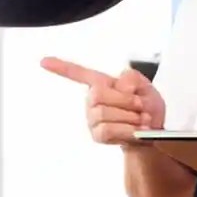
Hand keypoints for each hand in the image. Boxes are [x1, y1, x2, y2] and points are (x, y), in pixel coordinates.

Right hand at [41, 56, 165, 146]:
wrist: (152, 134)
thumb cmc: (146, 109)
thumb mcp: (146, 87)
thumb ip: (133, 78)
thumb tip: (121, 85)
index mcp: (102, 83)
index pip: (78, 73)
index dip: (60, 67)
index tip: (43, 61)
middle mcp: (93, 100)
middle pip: (98, 94)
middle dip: (124, 100)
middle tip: (140, 105)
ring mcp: (93, 118)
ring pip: (103, 113)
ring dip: (129, 117)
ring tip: (141, 119)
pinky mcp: (97, 134)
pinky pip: (108, 130)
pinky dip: (126, 130)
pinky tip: (135, 130)